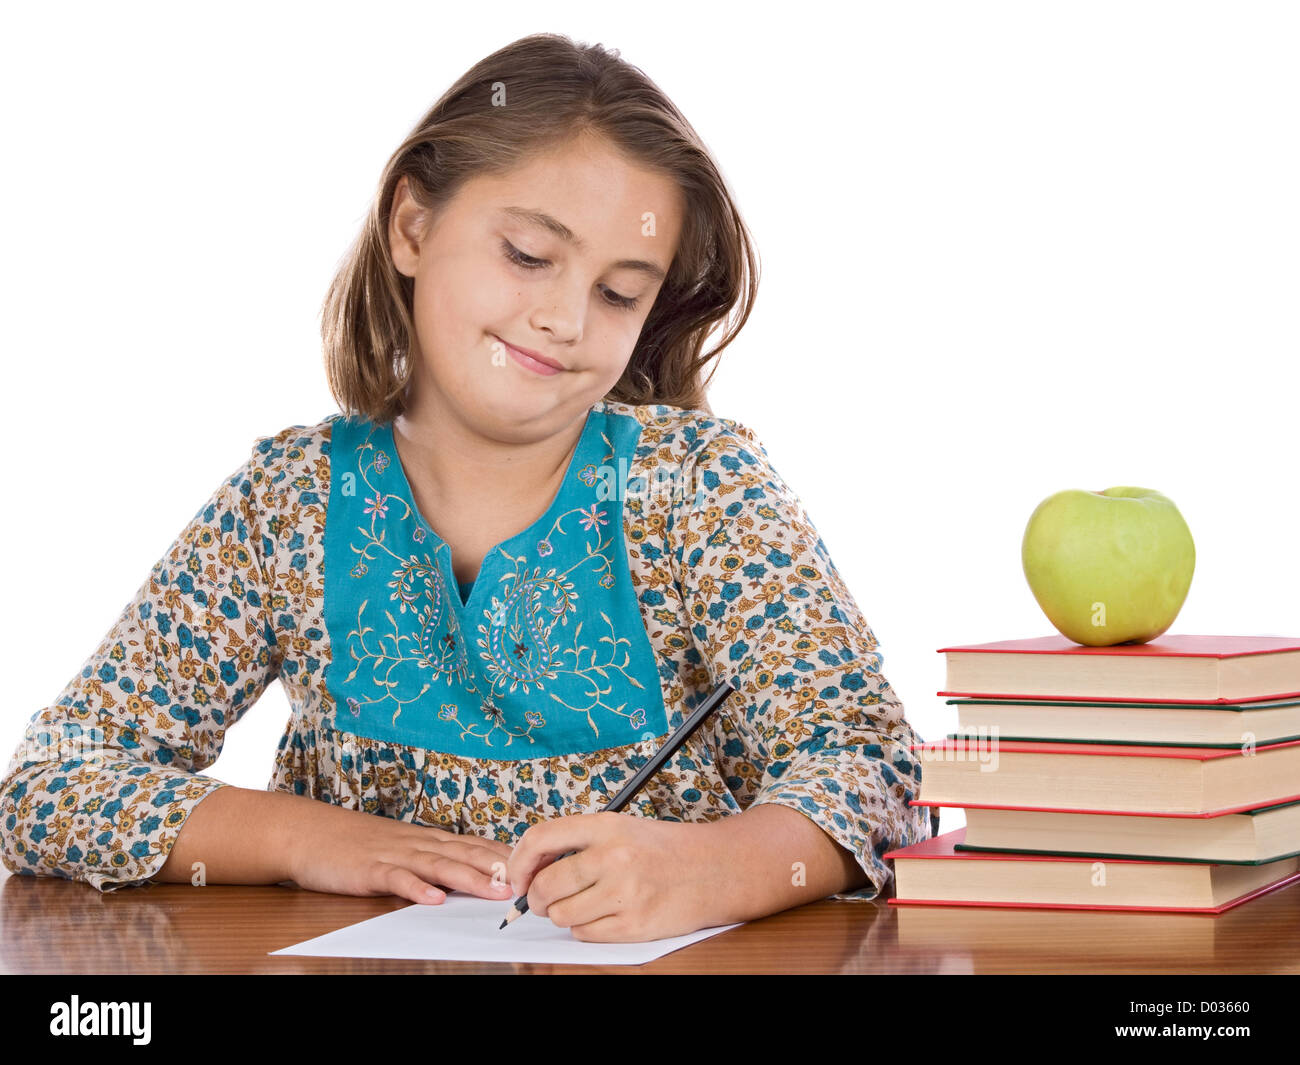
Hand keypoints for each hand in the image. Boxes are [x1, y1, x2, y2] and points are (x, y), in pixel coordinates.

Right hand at [286, 805, 515, 905]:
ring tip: (496, 892)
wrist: (308, 832)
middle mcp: (417, 843)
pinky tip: (434, 900)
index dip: (507, 857)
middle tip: (530, 881)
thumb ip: (431, 859)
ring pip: (439, 865)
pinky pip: (396, 879)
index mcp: (427, 839)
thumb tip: (467, 873)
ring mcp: (394, 855)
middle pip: (466, 854)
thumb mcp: (400, 847)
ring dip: (470, 878)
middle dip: (500, 868)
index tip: (536, 865)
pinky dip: (416, 889)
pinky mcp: (369, 870)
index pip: (475, 846)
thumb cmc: (355, 844)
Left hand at [505, 811, 720, 941]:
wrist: (714, 869)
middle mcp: (614, 857)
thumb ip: (578, 843)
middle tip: (543, 900)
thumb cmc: (663, 850)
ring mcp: (625, 893)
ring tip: (584, 903)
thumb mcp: (621, 828)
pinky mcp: (634, 925)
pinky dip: (585, 929)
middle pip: (546, 886)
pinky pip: (584, 934)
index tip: (515, 877)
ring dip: (563, 915)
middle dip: (536, 899)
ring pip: (561, 915)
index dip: (518, 863)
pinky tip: (605, 914)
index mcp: (606, 826)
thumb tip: (528, 870)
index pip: (541, 839)